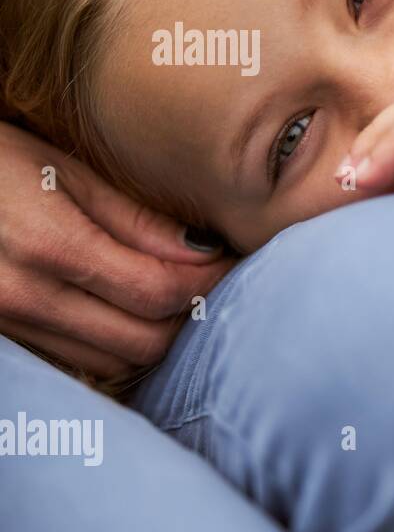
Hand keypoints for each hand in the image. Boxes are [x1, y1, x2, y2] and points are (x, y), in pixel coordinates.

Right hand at [0, 122, 233, 381]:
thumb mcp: (61, 170)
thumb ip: (136, 219)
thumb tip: (206, 251)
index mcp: (48, 246)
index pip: (159, 291)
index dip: (208, 281)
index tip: (233, 260)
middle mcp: (26, 297)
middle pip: (146, 339)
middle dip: (192, 313)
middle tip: (215, 279)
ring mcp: (12, 326)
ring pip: (117, 360)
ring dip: (158, 333)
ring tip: (177, 292)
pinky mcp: (7, 340)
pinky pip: (82, 361)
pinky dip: (119, 343)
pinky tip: (133, 309)